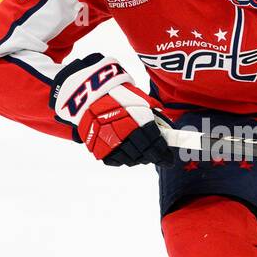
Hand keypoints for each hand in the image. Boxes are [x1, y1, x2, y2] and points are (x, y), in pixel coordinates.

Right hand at [51, 53, 173, 166]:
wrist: (88, 95)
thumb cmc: (118, 96)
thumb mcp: (141, 100)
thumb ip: (154, 116)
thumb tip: (167, 129)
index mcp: (139, 121)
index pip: (156, 144)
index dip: (164, 154)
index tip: (168, 159)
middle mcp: (126, 133)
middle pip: (144, 154)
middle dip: (152, 157)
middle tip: (155, 156)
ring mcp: (111, 142)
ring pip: (130, 160)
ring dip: (138, 159)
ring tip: (141, 155)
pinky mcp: (98, 148)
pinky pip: (115, 160)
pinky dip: (122, 159)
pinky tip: (126, 153)